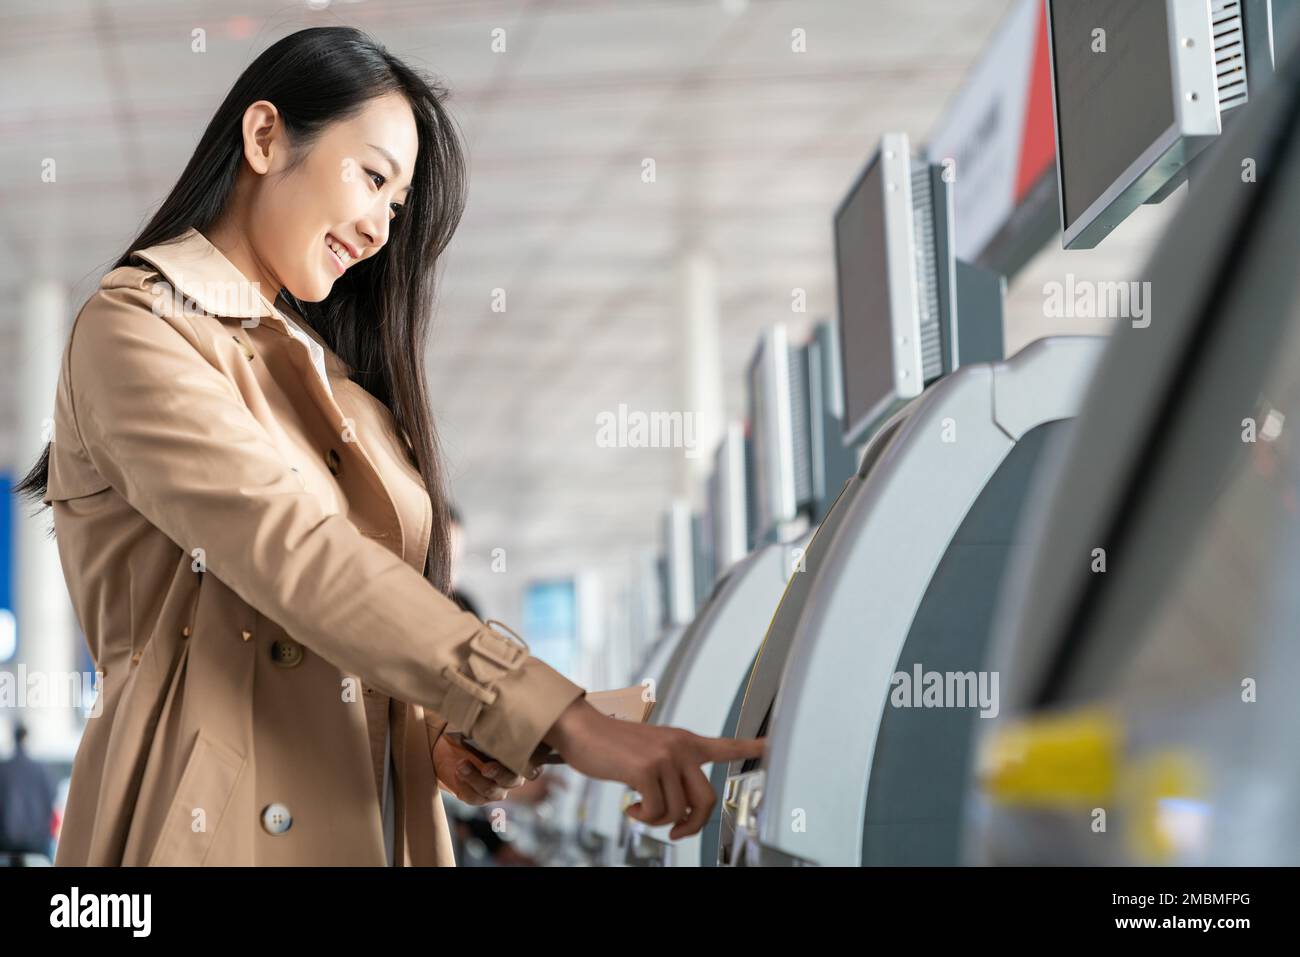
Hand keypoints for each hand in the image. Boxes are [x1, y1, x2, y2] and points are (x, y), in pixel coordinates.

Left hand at [432, 734, 537, 804]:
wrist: (448, 744)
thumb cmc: (473, 730)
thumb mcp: (483, 724)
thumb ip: (493, 724)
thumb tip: (499, 713)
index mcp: (519, 756)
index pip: (534, 765)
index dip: (530, 765)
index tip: (515, 756)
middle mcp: (512, 775)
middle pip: (513, 780)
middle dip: (499, 774)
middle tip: (486, 767)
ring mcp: (496, 788)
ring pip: (493, 791)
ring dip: (476, 779)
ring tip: (461, 765)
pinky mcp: (478, 796)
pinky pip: (474, 798)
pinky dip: (465, 786)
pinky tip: (457, 773)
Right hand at [542, 700, 764, 839]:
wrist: (582, 730)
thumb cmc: (612, 746)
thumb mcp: (651, 754)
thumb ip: (672, 775)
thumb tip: (681, 814)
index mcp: (685, 741)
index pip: (725, 746)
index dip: (750, 748)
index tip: (771, 744)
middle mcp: (681, 747)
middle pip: (707, 800)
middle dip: (693, 824)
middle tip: (676, 831)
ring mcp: (665, 756)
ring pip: (678, 811)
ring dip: (657, 820)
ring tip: (639, 808)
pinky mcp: (646, 769)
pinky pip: (655, 812)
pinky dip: (642, 817)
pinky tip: (629, 806)